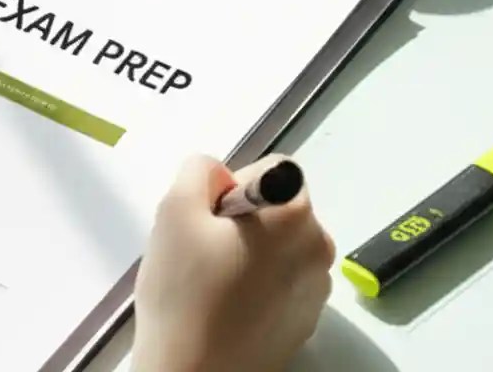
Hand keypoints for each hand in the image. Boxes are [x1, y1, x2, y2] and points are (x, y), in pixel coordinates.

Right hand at [130, 154, 333, 371]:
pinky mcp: (304, 321)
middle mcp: (318, 249)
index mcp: (295, 216)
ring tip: (209, 283)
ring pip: (277, 247)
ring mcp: (316, 290)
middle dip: (240, 221)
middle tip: (201, 251)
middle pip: (277, 209)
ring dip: (247, 253)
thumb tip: (218, 174)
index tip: (208, 220)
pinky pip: (280, 282)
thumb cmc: (183, 294)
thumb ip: (198, 171)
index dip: (232, 186)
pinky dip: (255, 285)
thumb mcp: (174, 211)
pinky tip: (223, 307)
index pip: (272, 170)